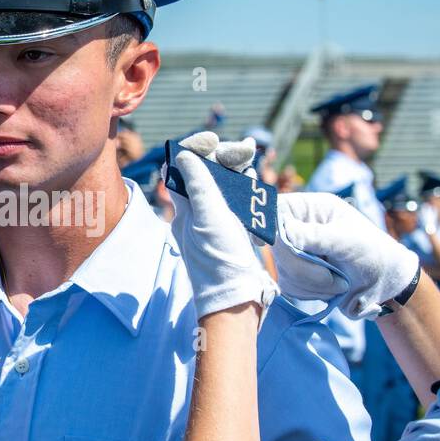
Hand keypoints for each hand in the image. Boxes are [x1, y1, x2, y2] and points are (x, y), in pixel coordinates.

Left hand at [167, 131, 279, 318]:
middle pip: (208, 175)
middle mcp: (198, 215)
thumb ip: (198, 185)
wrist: (238, 300)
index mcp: (184, 209)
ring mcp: (216, 225)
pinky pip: (240, 206)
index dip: (196, 150)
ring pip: (226, 189)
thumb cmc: (220, 259)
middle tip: (246, 151)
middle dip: (224, 158)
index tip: (213, 140)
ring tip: (252, 164)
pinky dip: (248, 194)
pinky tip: (256, 189)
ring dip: (238, 173)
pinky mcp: (234, 235)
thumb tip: (183, 156)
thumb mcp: (208, 217)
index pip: (183, 169)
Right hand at [271, 192, 419, 318]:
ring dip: (311, 283)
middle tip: (331, 275)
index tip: (265, 243)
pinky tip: (331, 289)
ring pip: (282, 270)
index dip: (266, 226)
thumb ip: (317, 236)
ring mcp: (296, 253)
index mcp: (310, 209)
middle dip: (304, 268)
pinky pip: (289, 286)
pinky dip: (310, 293)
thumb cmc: (373, 253)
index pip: (276, 211)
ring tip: (339, 281)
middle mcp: (299, 228)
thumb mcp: (348, 241)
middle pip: (277, 247)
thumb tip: (286, 232)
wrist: (383, 284)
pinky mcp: (297, 275)